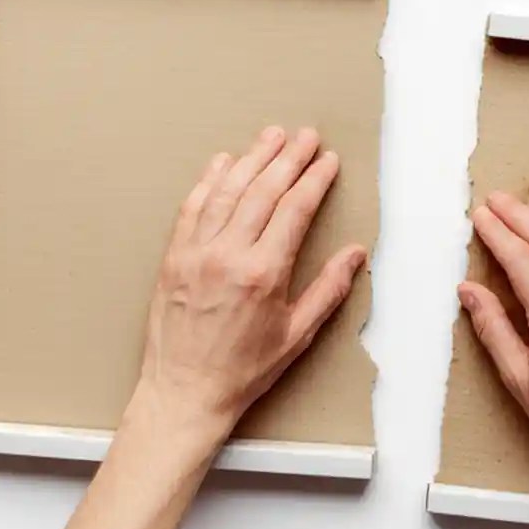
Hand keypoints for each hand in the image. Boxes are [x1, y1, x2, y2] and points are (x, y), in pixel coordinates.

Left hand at [129, 126, 366, 442]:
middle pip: (263, 191)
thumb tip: (355, 253)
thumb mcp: (296, 336)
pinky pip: (193, 207)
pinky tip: (223, 162)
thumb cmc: (242, 371)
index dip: (314, 180)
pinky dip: (209, 180)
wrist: (184, 392)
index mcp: (263, 274)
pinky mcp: (173, 257)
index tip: (327, 161)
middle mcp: (228, 255)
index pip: (294, 210)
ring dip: (252, 158)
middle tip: (305, 136)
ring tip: (271, 137)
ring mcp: (196, 252)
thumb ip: (328, 290)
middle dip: (288, 159)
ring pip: (227, 190)